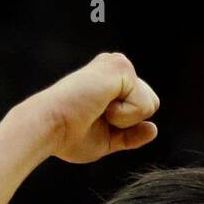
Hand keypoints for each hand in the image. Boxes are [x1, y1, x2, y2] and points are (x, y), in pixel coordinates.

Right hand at [33, 52, 159, 163]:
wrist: (50, 126)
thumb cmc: (68, 135)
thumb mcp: (107, 139)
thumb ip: (130, 135)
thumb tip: (153, 129)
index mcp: (110, 82)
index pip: (141, 109)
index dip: (125, 126)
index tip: (95, 122)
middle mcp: (115, 68)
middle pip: (150, 105)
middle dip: (128, 122)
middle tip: (96, 116)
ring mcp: (118, 64)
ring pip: (149, 104)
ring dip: (125, 119)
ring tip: (96, 110)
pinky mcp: (121, 67)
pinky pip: (144, 105)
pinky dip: (124, 115)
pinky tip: (100, 106)